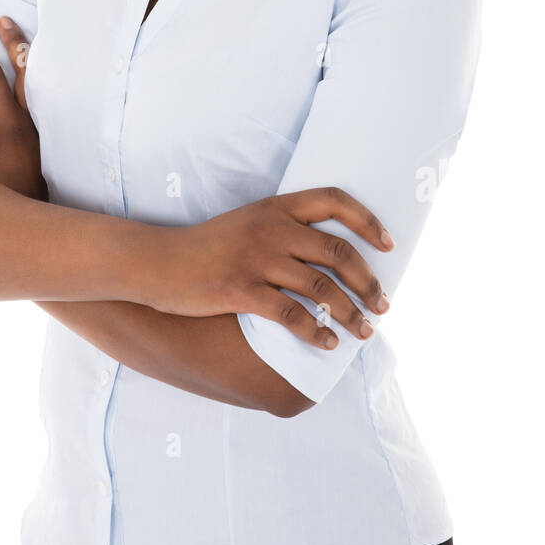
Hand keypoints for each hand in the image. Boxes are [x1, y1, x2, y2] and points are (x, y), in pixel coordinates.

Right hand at [139, 188, 393, 348]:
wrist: (157, 261)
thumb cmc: (206, 247)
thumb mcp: (246, 223)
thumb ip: (283, 230)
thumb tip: (329, 258)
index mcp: (275, 207)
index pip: (334, 201)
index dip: (367, 221)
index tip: (387, 245)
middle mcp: (271, 228)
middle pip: (338, 251)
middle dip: (368, 281)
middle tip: (383, 305)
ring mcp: (256, 259)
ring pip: (322, 287)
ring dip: (350, 313)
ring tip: (364, 331)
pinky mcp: (241, 289)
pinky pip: (292, 314)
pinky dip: (316, 331)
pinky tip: (327, 343)